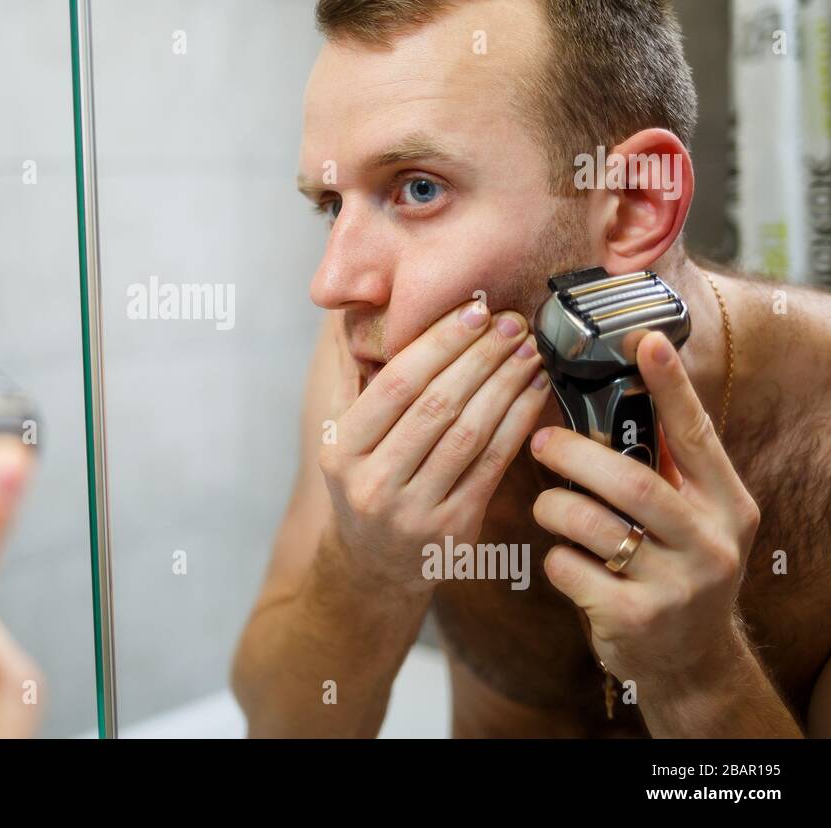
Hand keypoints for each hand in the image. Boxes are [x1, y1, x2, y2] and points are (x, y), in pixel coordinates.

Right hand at [319, 299, 548, 595]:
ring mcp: (414, 510)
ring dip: (505, 384)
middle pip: (436, 406)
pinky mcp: (454, 529)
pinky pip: (492, 465)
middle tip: (512, 321)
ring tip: (529, 349)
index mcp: (342, 449)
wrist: (373, 566)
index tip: (473, 310)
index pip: (396, 384)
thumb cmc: (365, 482)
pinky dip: (518, 422)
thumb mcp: (342, 438)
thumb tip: (359, 315)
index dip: (439, 343)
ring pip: (469, 434)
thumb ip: (353, 380)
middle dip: (480, 357)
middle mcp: (373, 482)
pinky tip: (534, 392)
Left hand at [530, 330, 760, 694]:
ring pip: (591, 524)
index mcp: (725, 504)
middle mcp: (711, 542)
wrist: (689, 662)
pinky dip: (555, 558)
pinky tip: (565, 561)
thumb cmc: (675, 568)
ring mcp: (677, 585)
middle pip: (631, 481)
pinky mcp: (636, 618)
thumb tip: (623, 394)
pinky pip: (570, 568)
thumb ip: (666, 469)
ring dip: (554, 507)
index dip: (670, 387)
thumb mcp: (690, 519)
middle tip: (540, 439)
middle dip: (574, 453)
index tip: (645, 341)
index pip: (696, 435)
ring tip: (547, 505)